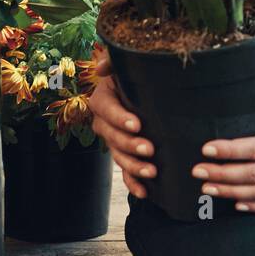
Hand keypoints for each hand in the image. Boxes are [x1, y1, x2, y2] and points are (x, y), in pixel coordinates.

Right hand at [87, 50, 154, 199]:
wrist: (149, 93)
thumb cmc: (137, 77)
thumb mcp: (127, 67)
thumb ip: (116, 63)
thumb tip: (102, 67)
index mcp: (103, 99)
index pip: (106, 109)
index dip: (119, 118)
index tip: (137, 124)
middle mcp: (104, 122)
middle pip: (111, 136)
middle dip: (130, 145)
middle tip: (150, 149)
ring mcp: (113, 141)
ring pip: (118, 156)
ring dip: (133, 166)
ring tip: (152, 172)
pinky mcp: (124, 155)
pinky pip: (125, 173)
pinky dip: (134, 184)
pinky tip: (146, 192)